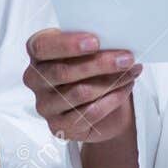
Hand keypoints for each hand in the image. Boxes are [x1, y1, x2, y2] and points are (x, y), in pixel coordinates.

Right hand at [23, 29, 141, 142]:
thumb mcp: (88, 48)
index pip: (42, 46)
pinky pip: (89, 113)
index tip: (95, 41)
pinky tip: (126, 88)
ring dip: (112, 81)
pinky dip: (112, 99)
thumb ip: (93, 44)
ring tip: (132, 71)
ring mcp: (44, 105)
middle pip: (63, 72)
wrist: (98, 100)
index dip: (67, 45)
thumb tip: (117, 41)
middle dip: (100, 64)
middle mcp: (34, 79)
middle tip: (127, 58)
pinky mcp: (58, 126)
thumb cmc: (90, 65)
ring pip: (80, 93)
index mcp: (37, 51)